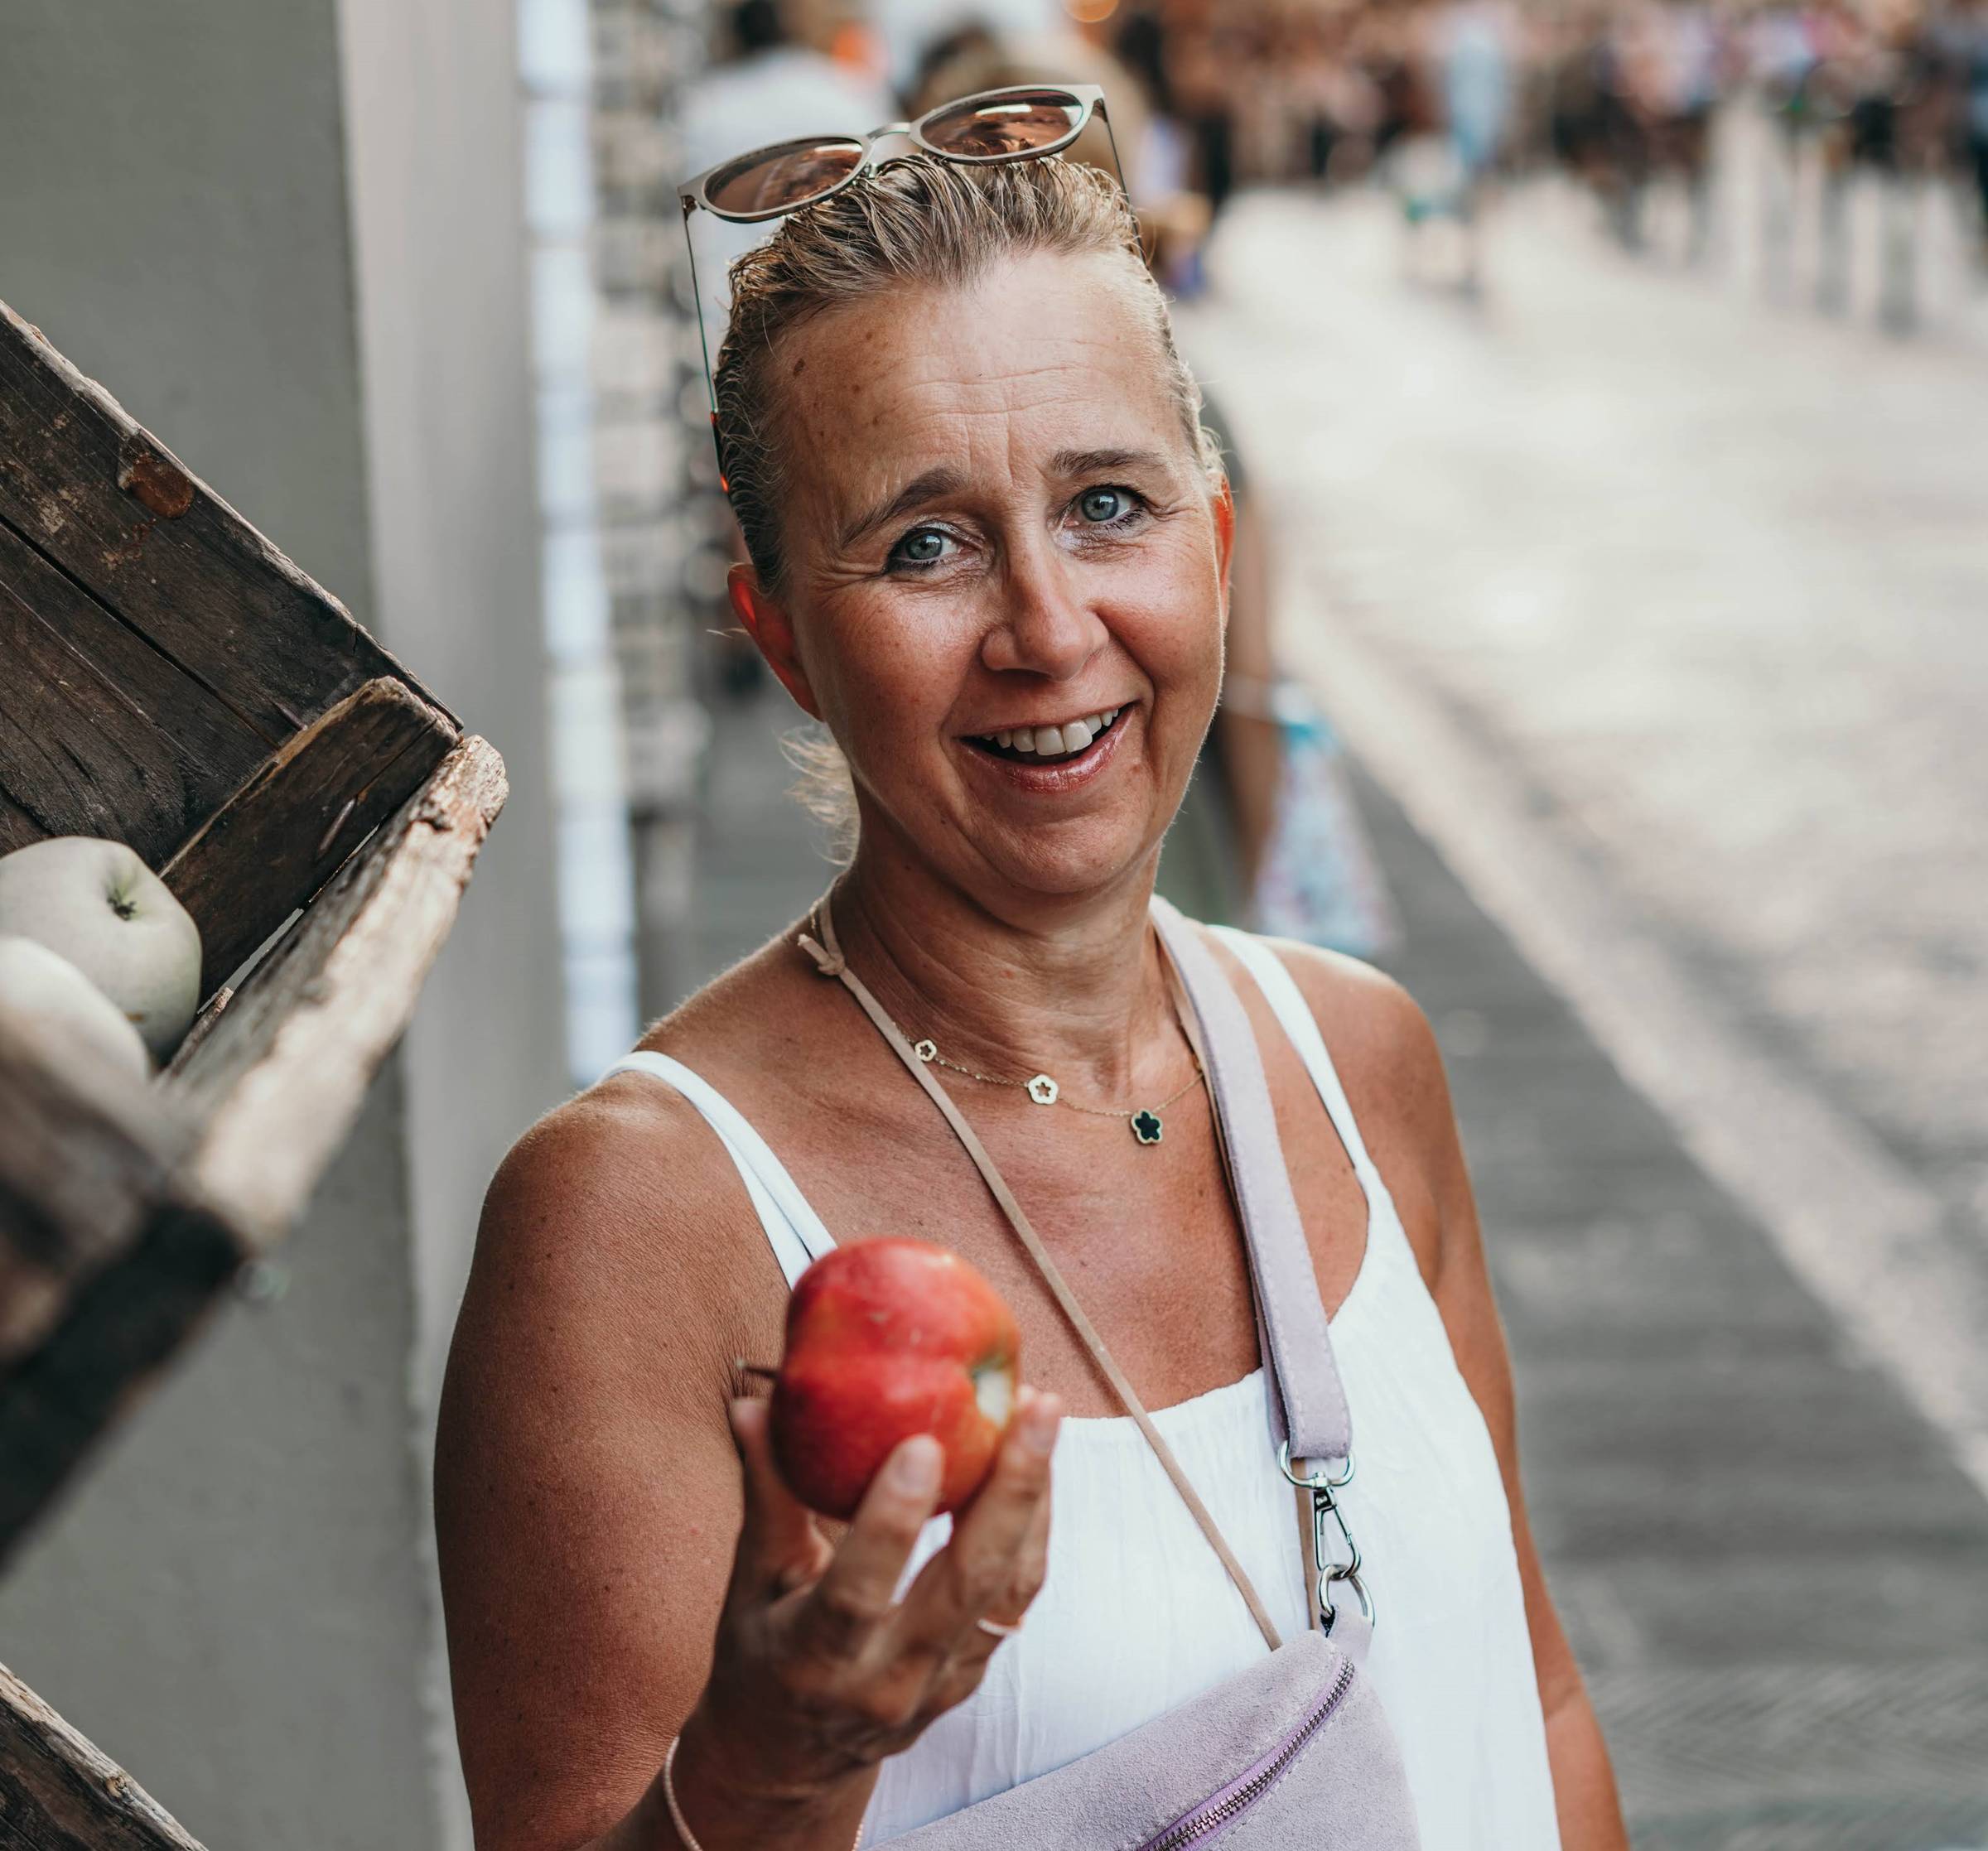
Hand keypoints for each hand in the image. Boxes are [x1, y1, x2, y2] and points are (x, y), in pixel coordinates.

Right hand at [670, 1385, 1060, 1845]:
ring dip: (1034, 1499)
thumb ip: (765, 1495)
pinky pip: (1015, 1600)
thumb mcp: (749, 1585)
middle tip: (1034, 1404)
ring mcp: (939, 1686)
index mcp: (814, 1660)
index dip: (891, 1522)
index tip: (922, 1443)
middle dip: (1009, 1490)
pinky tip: (1038, 1466)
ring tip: (1042, 1414)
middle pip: (966, 1585)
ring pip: (1006, 1590)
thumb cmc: (760, 1658)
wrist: (787, 1764)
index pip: (858, 1594)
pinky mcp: (970, 1677)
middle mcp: (887, 1682)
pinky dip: (1032, 1530)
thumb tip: (754, 1405)